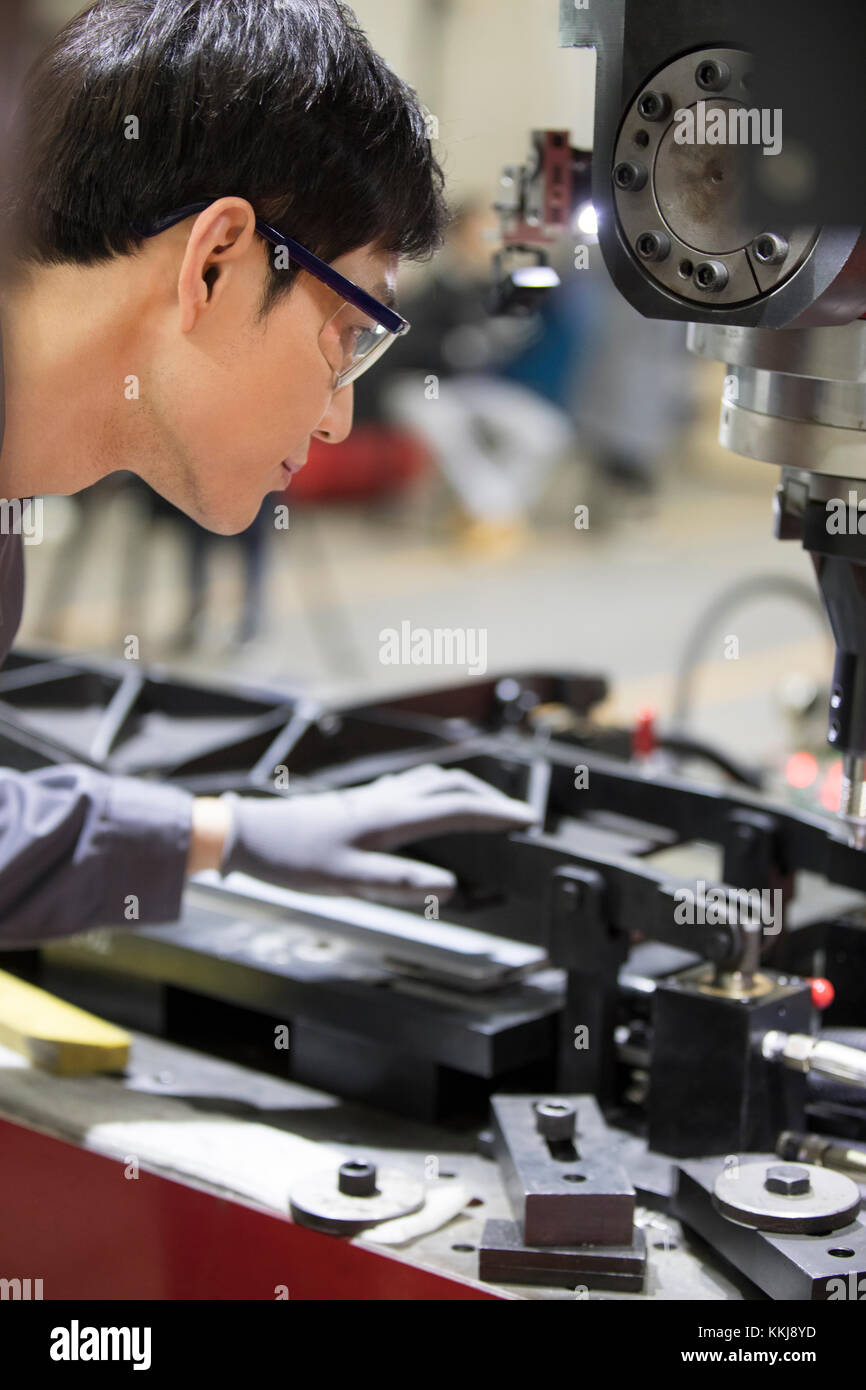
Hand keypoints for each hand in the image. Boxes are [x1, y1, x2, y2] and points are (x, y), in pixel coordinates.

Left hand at [215, 763, 536, 906]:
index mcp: (390, 818)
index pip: (458, 809)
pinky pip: (415, 785)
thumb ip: (400, 884)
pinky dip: (441, 791)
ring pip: (434, 781)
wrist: (249, 834)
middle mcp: (387, 799)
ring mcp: (375, 796)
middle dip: (491, 799)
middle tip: (519, 817)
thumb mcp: (347, 881)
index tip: (529, 821)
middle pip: (453, 786)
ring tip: (488, 808)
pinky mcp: (362, 800)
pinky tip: (436, 805)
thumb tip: (450, 889)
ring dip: (467, 790)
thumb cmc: (292, 858)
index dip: (498, 815)